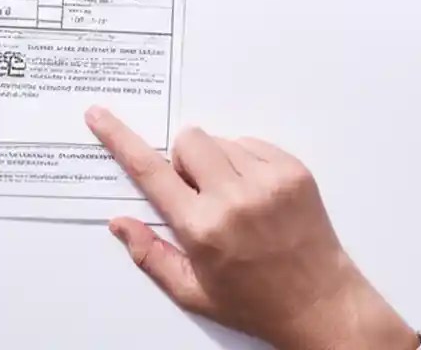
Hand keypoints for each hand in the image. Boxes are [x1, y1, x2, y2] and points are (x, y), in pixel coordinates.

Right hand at [86, 107, 416, 349]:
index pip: (150, 171)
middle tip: (199, 192)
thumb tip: (120, 222)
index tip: (101, 117)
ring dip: (218, 162)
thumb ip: (150, 255)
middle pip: (189, 140)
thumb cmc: (256, 302)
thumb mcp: (193, 292)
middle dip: (184, 160)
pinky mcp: (294, 172)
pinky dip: (247, 161)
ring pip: (221, 140)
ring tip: (235, 200)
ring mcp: (268, 181)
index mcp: (202, 228)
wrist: (320, 303)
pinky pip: (253, 144)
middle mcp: (234, 198)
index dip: (120, 139)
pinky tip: (257, 195)